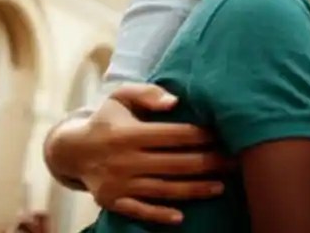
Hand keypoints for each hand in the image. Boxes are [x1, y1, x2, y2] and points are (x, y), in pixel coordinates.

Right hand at [75, 84, 232, 223]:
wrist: (72, 150)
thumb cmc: (108, 119)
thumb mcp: (121, 97)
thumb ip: (148, 93)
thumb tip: (175, 102)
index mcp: (129, 134)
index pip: (174, 136)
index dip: (202, 136)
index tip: (226, 135)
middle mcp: (124, 160)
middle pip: (175, 164)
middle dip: (209, 163)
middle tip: (237, 162)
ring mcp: (118, 183)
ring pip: (163, 189)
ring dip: (194, 189)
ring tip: (221, 186)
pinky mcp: (112, 201)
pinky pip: (139, 211)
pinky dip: (159, 214)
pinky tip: (181, 217)